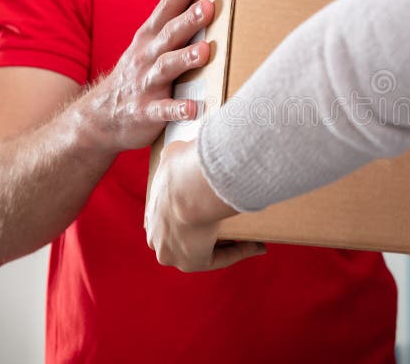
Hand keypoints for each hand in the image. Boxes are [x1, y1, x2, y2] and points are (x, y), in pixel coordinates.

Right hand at [78, 0, 213, 151]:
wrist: (99, 118)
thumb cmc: (137, 76)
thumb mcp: (148, 48)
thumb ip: (173, 29)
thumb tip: (206, 4)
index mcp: (149, 39)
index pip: (166, 9)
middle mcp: (146, 57)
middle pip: (169, 34)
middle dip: (188, 19)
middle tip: (208, 6)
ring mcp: (145, 84)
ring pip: (166, 68)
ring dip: (184, 58)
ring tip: (204, 51)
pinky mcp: (145, 112)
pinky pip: (163, 111)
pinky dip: (178, 110)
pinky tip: (194, 109)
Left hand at [145, 140, 265, 271]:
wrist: (189, 187)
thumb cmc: (183, 168)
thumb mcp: (174, 154)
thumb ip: (178, 153)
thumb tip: (187, 147)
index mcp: (152, 213)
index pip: (171, 217)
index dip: (194, 212)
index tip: (213, 208)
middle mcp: (157, 237)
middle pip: (186, 236)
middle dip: (208, 232)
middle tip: (231, 222)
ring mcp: (171, 252)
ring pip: (202, 248)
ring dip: (226, 242)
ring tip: (250, 233)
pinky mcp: (190, 263)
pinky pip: (217, 259)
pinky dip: (238, 252)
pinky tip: (257, 244)